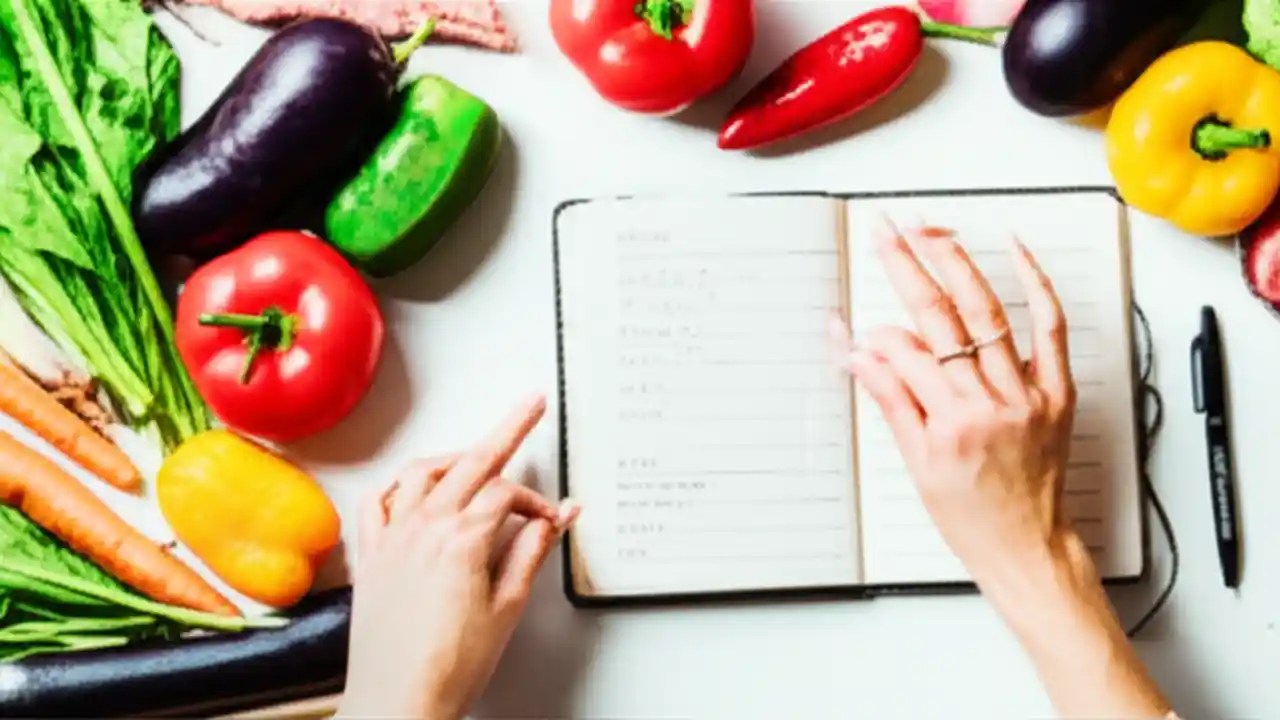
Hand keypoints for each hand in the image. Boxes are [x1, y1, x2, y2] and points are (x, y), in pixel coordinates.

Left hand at [338, 395, 578, 719]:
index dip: (536, 502)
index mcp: (461, 539)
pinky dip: (399, 485)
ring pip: (421, 472)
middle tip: (528, 407)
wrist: (399, 700)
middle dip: (507, 429)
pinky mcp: (370, 555)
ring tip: (474, 453)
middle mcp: (422, 528)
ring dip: (452, 456)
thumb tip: (553, 518)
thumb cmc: (448, 666)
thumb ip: (531, 552)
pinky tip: (412, 487)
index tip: (550, 517)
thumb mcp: (507, 607)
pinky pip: (378, 502)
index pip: (507, 494)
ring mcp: (392, 538)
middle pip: (470, 462)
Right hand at [832, 220, 1171, 717]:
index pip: (905, 354)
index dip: (878, 336)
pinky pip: (1050, 327)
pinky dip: (1035, 283)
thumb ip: (891, 402)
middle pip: (941, 317)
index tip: (860, 326)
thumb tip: (860, 356)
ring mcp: (1028, 393)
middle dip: (908, 266)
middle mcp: (991, 402)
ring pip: (987, 312)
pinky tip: (1015, 250)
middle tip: (886, 232)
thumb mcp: (916, 465)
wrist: (1028, 546)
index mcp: (950, 424)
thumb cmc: (973, 518)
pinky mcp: (1056, 391)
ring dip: (956, 262)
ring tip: (930, 229)